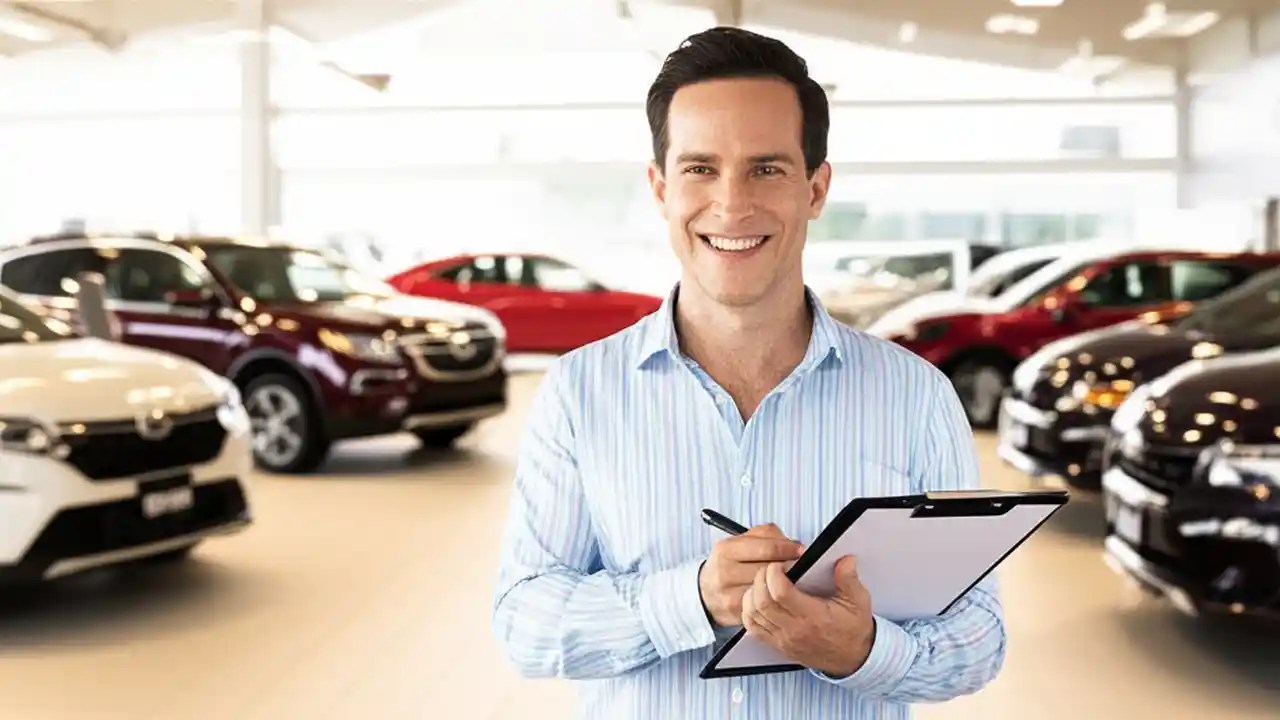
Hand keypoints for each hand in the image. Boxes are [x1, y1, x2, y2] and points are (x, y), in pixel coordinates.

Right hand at [699, 523, 804, 627]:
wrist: (707, 591)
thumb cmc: (730, 563)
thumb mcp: (741, 542)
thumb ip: (766, 535)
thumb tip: (792, 544)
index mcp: (726, 550)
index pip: (766, 548)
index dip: (788, 548)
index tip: (801, 550)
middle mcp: (725, 572)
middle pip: (769, 569)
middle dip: (787, 566)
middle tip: (798, 565)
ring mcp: (730, 595)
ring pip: (769, 588)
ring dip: (782, 583)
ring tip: (786, 579)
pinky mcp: (738, 613)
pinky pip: (766, 605)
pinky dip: (775, 599)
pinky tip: (777, 594)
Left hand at [741, 555, 874, 677]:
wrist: (851, 659)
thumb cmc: (853, 629)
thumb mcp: (858, 601)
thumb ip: (849, 579)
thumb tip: (845, 559)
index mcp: (813, 616)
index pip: (780, 593)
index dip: (774, 573)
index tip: (781, 564)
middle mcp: (794, 630)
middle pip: (761, 602)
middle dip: (760, 579)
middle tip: (769, 569)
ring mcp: (783, 639)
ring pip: (752, 614)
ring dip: (752, 594)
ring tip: (763, 583)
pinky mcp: (777, 645)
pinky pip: (752, 628)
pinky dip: (749, 611)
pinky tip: (758, 600)